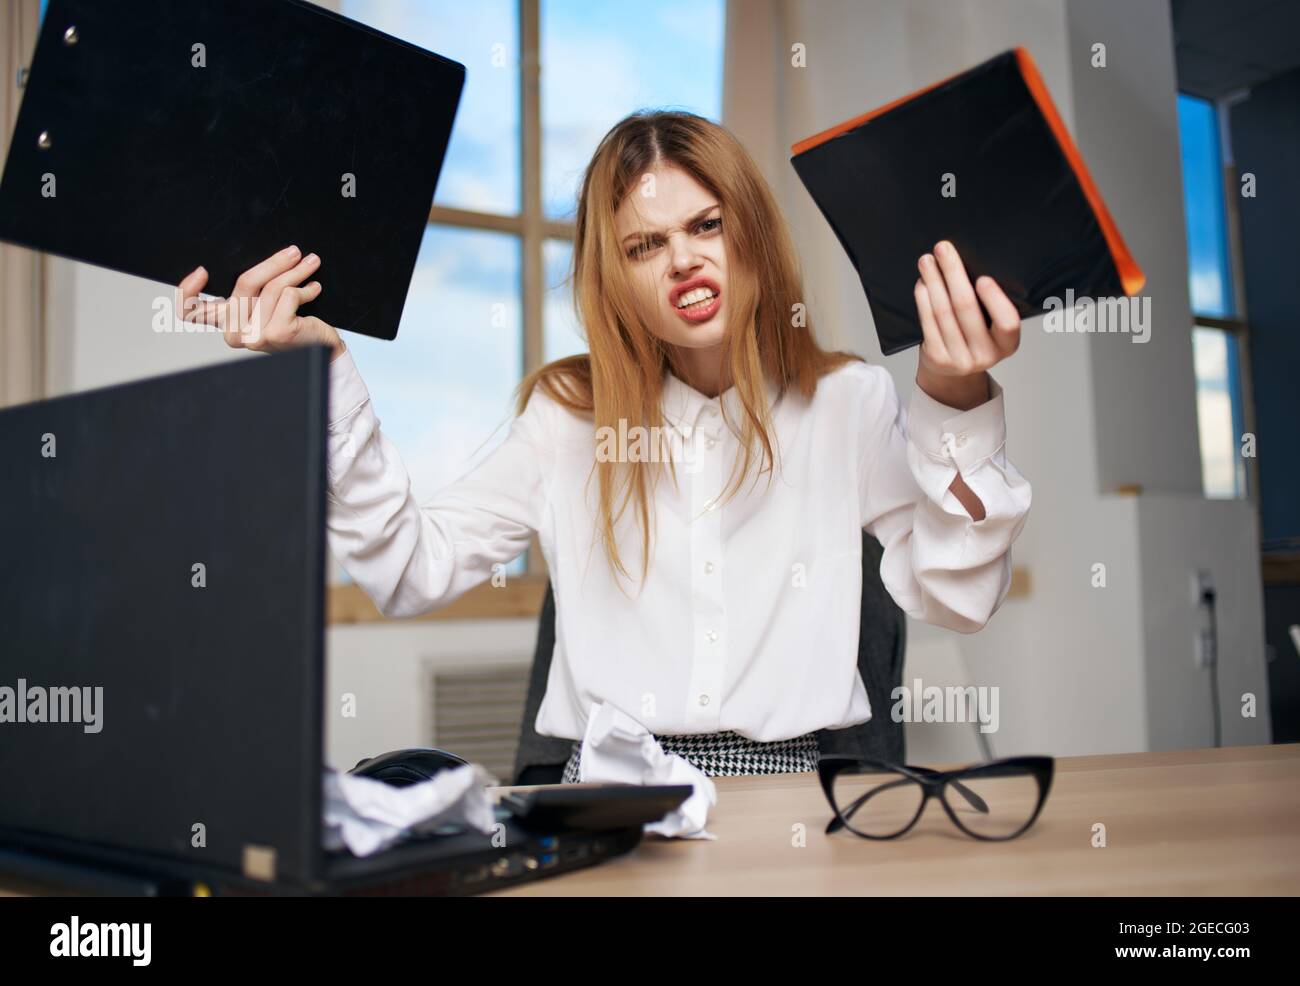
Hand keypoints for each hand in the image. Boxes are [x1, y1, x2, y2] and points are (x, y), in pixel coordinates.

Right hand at [177, 245, 346, 360]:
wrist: (321, 352)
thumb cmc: (292, 326)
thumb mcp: (264, 307)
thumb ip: (251, 291)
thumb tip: (257, 258)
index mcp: (225, 323)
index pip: (190, 312)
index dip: (186, 290)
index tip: (202, 270)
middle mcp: (235, 333)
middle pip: (244, 283)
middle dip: (274, 262)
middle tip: (294, 252)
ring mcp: (255, 336)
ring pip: (272, 287)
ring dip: (296, 271)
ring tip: (310, 263)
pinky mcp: (277, 333)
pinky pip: (289, 295)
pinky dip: (305, 289)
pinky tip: (313, 289)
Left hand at [913, 240, 1019, 408]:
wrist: (951, 371)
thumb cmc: (973, 338)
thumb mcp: (990, 327)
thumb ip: (988, 305)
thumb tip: (967, 265)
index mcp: (1007, 345)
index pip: (1008, 323)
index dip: (995, 300)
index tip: (983, 278)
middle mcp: (986, 356)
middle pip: (966, 308)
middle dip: (953, 273)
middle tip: (943, 249)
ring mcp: (960, 360)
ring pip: (943, 312)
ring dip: (933, 282)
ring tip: (927, 261)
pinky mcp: (937, 359)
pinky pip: (928, 322)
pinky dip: (923, 299)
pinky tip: (922, 283)